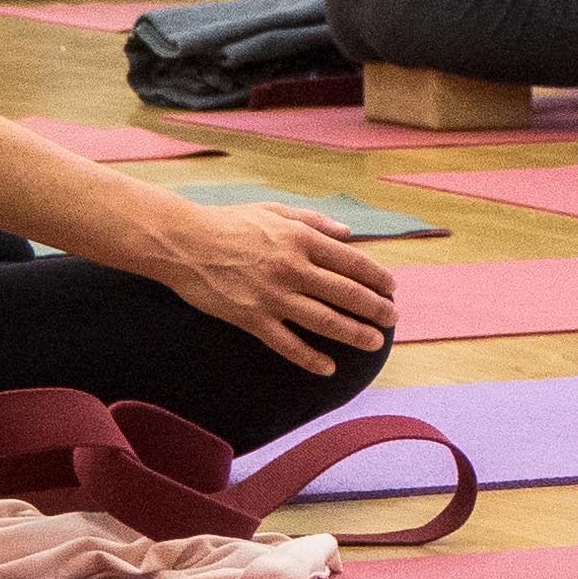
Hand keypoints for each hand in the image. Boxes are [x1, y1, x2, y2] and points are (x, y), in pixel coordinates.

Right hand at [147, 201, 398, 373]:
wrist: (184, 242)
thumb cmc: (229, 222)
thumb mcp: (274, 210)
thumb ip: (314, 221)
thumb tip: (348, 233)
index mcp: (300, 239)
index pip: (351, 261)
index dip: (375, 277)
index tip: (391, 288)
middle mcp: (292, 267)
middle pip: (345, 293)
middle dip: (374, 308)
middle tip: (393, 319)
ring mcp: (273, 296)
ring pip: (324, 320)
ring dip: (354, 333)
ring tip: (374, 342)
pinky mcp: (252, 318)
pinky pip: (287, 344)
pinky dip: (310, 358)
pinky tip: (329, 367)